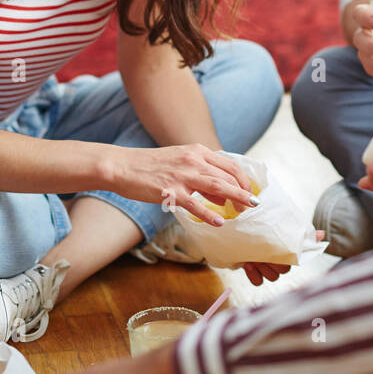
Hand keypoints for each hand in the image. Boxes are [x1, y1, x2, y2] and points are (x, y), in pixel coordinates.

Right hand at [109, 143, 255, 225]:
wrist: (122, 165)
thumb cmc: (150, 166)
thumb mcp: (179, 161)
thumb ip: (201, 173)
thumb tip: (222, 193)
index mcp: (197, 151)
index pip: (230, 165)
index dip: (244, 180)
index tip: (249, 193)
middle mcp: (193, 160)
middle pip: (228, 176)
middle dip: (243, 192)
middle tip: (249, 207)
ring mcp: (182, 175)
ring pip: (218, 186)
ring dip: (236, 199)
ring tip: (246, 211)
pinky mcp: (170, 191)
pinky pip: (195, 204)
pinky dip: (209, 213)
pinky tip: (218, 222)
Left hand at [240, 230, 323, 285]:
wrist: (241, 232)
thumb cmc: (263, 230)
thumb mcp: (279, 228)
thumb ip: (301, 233)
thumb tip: (322, 234)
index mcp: (287, 253)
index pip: (296, 260)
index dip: (290, 259)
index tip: (281, 253)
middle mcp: (278, 263)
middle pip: (284, 271)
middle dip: (274, 263)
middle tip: (265, 254)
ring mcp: (266, 269)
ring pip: (273, 278)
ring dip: (264, 269)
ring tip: (255, 258)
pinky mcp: (253, 273)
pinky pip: (258, 282)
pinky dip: (253, 275)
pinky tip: (248, 264)